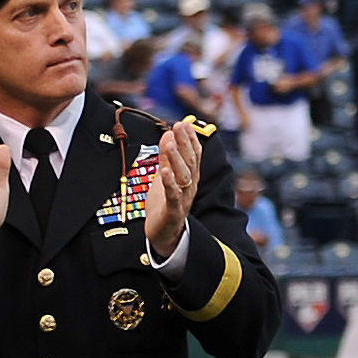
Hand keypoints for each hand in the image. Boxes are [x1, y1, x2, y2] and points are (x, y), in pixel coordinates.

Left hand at [140, 121, 200, 257]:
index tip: (183, 123)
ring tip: (170, 143)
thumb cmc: (165, 203)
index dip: (189, 139)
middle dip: (185, 143)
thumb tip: (168, 134)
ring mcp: (183, 198)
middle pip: (190, 162)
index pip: (193, 154)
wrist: (165, 233)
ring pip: (182, 176)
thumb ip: (166, 157)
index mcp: (189, 177)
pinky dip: (170, 183)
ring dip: (177, 159)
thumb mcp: (164, 175)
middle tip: (179, 126)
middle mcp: (190, 185)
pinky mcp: (173, 210)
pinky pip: (173, 195)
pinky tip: (165, 171)